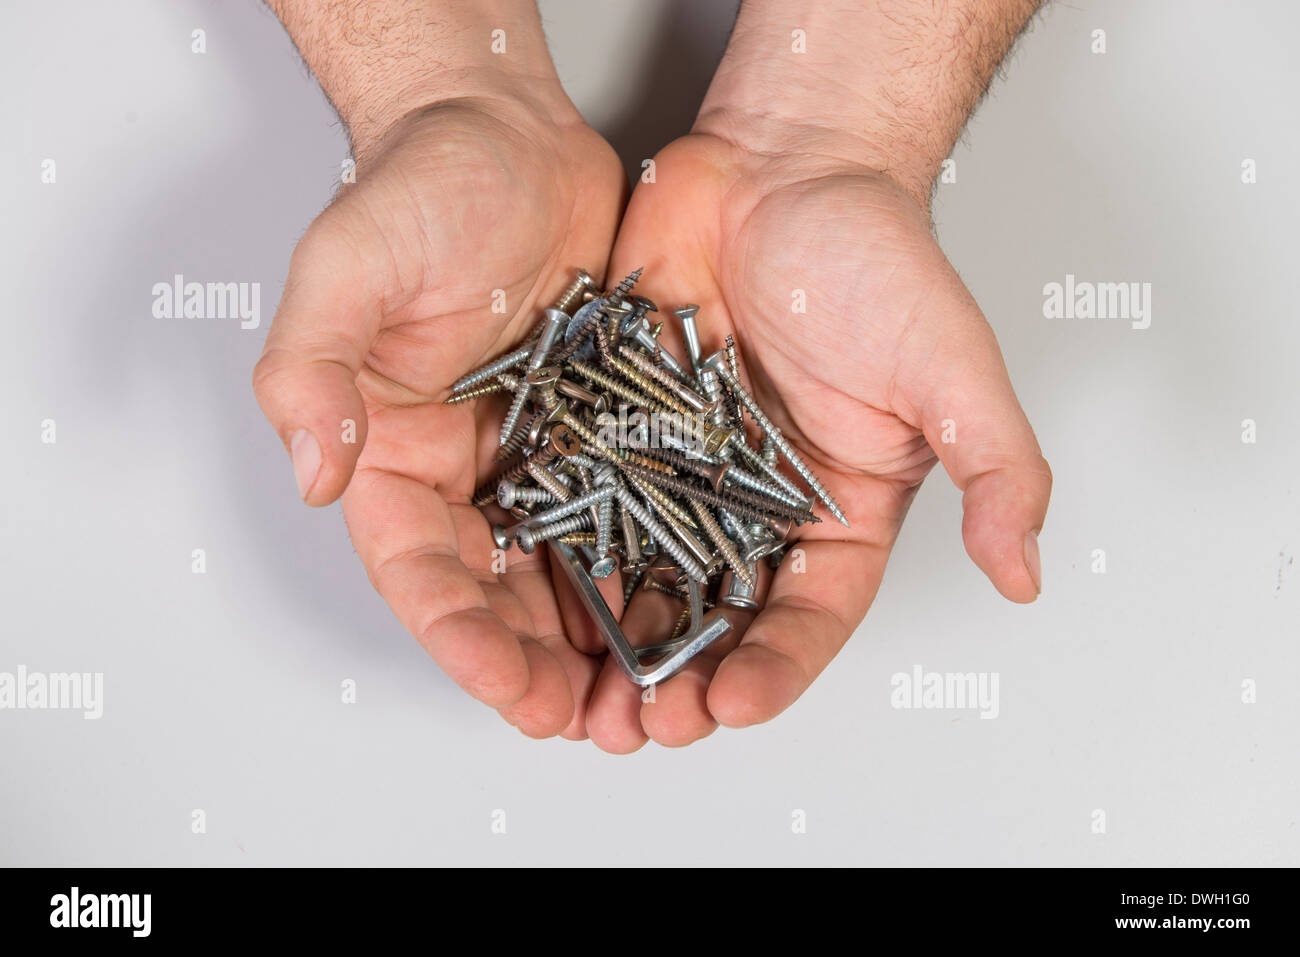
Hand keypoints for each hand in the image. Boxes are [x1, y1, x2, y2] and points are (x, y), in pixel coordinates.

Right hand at [253, 94, 625, 737]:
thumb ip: (312, 369)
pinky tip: (684, 604)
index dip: (460, 639)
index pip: (420, 571)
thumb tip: (313, 470)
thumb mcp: (346, 267)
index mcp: (392, 453)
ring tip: (645, 692)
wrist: (506, 134)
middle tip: (590, 719)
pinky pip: (624, 511)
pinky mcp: (600, 431)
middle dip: (538, 664)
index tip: (507, 688)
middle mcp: (463, 470)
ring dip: (597, 637)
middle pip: (496, 593)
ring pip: (565, 571)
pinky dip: (646, 564)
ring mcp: (536, 456)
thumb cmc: (419, 187)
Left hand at [583, 131, 1051, 751]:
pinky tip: (531, 593)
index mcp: (839, 508)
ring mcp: (682, 469)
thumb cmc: (877, 257)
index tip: (734, 705)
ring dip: (612, 641)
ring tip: (579, 694)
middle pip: (717, 614)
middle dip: (680, 679)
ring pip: (640, 574)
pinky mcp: (620, 426)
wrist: (786, 164)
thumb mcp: (953, 370)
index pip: (811, 614)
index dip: (776, 669)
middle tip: (642, 726)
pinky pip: (584, 497)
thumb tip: (1025, 573)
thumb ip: (996, 470)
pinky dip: (558, 550)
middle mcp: (757, 503)